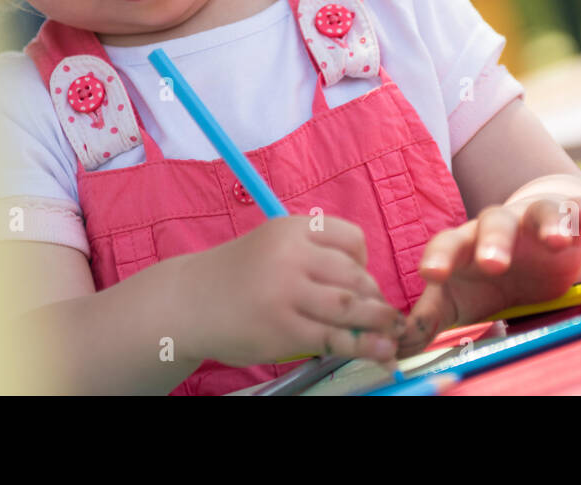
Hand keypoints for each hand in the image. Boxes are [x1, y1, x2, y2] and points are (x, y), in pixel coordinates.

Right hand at [182, 214, 407, 367]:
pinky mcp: (282, 330)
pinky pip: (334, 338)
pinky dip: (363, 346)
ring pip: (350, 306)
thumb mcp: (272, 247)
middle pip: (354, 275)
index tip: (359, 278)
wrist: (188, 303)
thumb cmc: (237, 277)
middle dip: (374, 297)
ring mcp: (286, 294)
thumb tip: (368, 288)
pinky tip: (380, 351)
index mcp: (291, 229)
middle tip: (381, 312)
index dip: (364, 261)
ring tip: (392, 333)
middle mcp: (290, 256)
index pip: (351, 238)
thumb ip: (312, 257)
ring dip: (378, 322)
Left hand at [397, 195, 580, 355]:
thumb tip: (397, 343)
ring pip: (536, 213)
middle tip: (493, 263)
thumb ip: (431, 316)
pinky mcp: (564, 220)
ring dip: (546, 224)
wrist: (530, 249)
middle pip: (491, 223)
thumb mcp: (457, 300)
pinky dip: (580, 217)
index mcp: (463, 245)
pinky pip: (573, 211)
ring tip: (555, 241)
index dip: (438, 257)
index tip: (430, 275)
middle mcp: (495, 227)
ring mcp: (531, 220)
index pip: (446, 244)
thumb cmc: (485, 279)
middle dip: (493, 242)